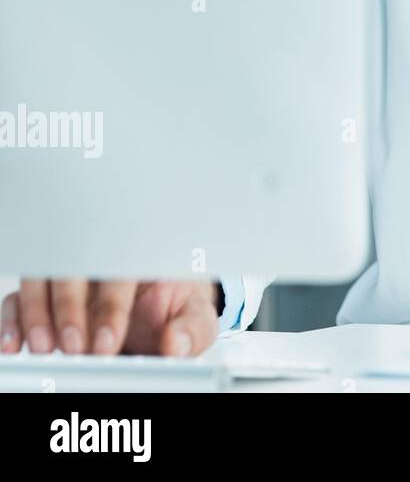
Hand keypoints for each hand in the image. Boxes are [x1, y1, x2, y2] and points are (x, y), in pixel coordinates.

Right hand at [0, 280, 220, 356]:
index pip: (121, 271)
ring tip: (44, 349)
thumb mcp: (195, 315)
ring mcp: (72, 278)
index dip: (110, 307)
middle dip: (69, 310)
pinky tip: (14, 344)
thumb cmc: (176, 304)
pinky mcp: (47, 298)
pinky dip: (11, 320)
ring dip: (37, 315)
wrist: (164, 308)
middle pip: (75, 270)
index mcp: (142, 257)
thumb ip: (192, 329)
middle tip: (73, 348)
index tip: (107, 343)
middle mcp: (102, 261)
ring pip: (42, 280)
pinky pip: (19, 299)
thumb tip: (175, 344)